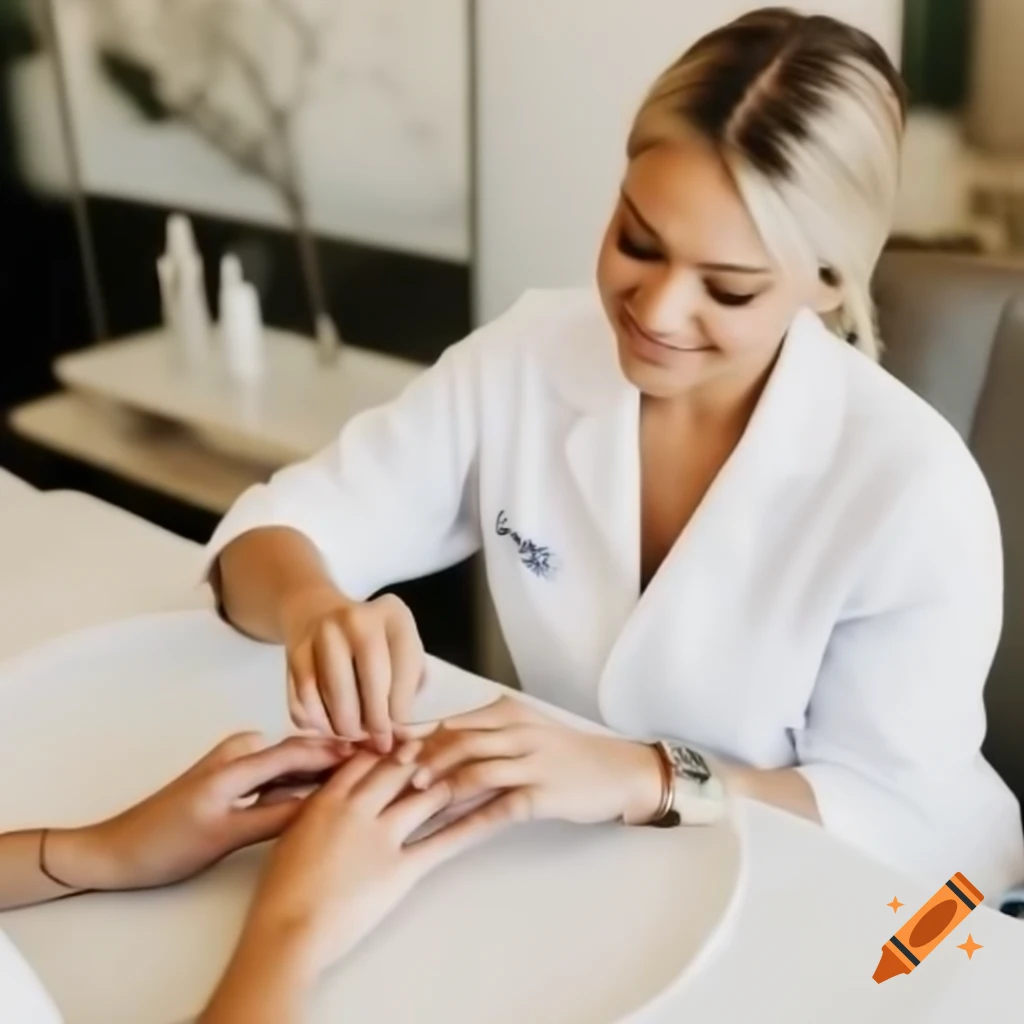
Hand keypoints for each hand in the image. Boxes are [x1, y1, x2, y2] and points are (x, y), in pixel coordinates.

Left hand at [50, 733, 351, 892]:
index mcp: (236, 763)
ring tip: (360, 777)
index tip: (377, 753)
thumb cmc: (165, 846)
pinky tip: (321, 790)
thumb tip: (324, 805)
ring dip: (322, 767)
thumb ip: (275, 817)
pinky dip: (301, 777)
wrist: (117, 851)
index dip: (341, 750)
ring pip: (290, 760)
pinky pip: (277, 771)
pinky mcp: (233, 777)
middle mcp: (239, 753)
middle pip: (299, 749)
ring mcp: (235, 763)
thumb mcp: (225, 837)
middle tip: (380, 763)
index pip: (300, 749)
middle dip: (338, 754)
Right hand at [230, 749, 523, 986]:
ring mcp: (383, 836)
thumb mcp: (289, 836)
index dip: (389, 746)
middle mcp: (359, 808)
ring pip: (426, 795)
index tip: (406, 737)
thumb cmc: (277, 893)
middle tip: (448, 742)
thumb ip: (314, 812)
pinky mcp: (401, 869)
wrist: (286, 929)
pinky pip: (442, 841)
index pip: (366, 758)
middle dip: (426, 754)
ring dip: (453, 781)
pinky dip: (471, 825)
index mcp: (328, 799)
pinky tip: (491, 812)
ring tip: (474, 770)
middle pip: (400, 768)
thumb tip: (326, 802)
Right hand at [280, 584, 424, 752]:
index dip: (402, 708)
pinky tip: (327, 727)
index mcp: (394, 617)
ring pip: (333, 693)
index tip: (398, 730)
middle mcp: (358, 619)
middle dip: (375, 721)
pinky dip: (315, 720)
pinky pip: (304, 697)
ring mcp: (323, 632)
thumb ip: (408, 685)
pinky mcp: (295, 649)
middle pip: (371, 681)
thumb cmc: (372, 642)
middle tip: (377, 742)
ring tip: (353, 735)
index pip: (405, 669)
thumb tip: (401, 731)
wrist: (317, 612)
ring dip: (344, 725)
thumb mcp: (400, 650)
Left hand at [407, 697, 664, 825]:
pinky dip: (468, 821)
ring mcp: (531, 761)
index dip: (414, 736)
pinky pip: (499, 808)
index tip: (382, 750)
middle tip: (385, 776)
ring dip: (440, 786)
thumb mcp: (521, 733)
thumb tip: (425, 749)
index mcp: (506, 712)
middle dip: (419, 758)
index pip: (451, 721)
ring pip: (476, 771)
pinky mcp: (543, 793)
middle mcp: (517, 731)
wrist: (616, 771)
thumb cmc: (561, 753)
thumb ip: (479, 737)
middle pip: (458, 741)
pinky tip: (446, 836)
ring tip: (409, 803)